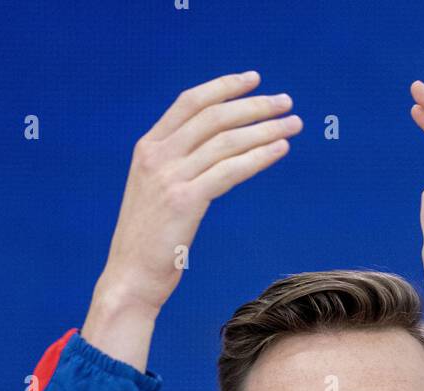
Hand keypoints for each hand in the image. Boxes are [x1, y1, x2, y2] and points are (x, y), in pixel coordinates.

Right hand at [93, 71, 302, 317]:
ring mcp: (170, 177)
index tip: (253, 79)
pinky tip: (280, 151)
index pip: (190, 102)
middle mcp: (157, 156)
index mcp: (147, 148)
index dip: (224, 86)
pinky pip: (231, 170)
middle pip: (213, 116)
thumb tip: (210, 156)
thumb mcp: (155, 195)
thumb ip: (176, 169)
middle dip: (254, 104)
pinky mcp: (186, 200)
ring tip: (293, 125)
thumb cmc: (148, 243)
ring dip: (265, 129)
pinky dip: (259, 157)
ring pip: (226, 140)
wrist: (130, 277)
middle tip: (285, 101)